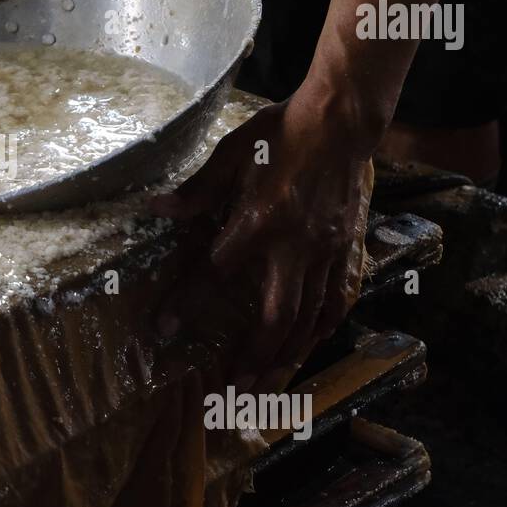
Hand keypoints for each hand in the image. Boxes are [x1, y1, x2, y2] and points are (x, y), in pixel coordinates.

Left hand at [150, 92, 373, 384]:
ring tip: (267, 384)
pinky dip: (324, 328)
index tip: (165, 328)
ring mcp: (326, 251)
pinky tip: (311, 346)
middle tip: (234, 386)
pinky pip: (339, 299)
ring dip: (287, 355)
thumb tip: (158, 209)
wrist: (343, 119)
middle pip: (276, 317)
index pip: (216, 273)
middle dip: (254, 357)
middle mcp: (295, 246)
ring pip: (309, 318)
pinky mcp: (348, 248)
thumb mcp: (233, 152)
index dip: (188, 303)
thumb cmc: (282, 132)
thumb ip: (198, 189)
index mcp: (261, 221)